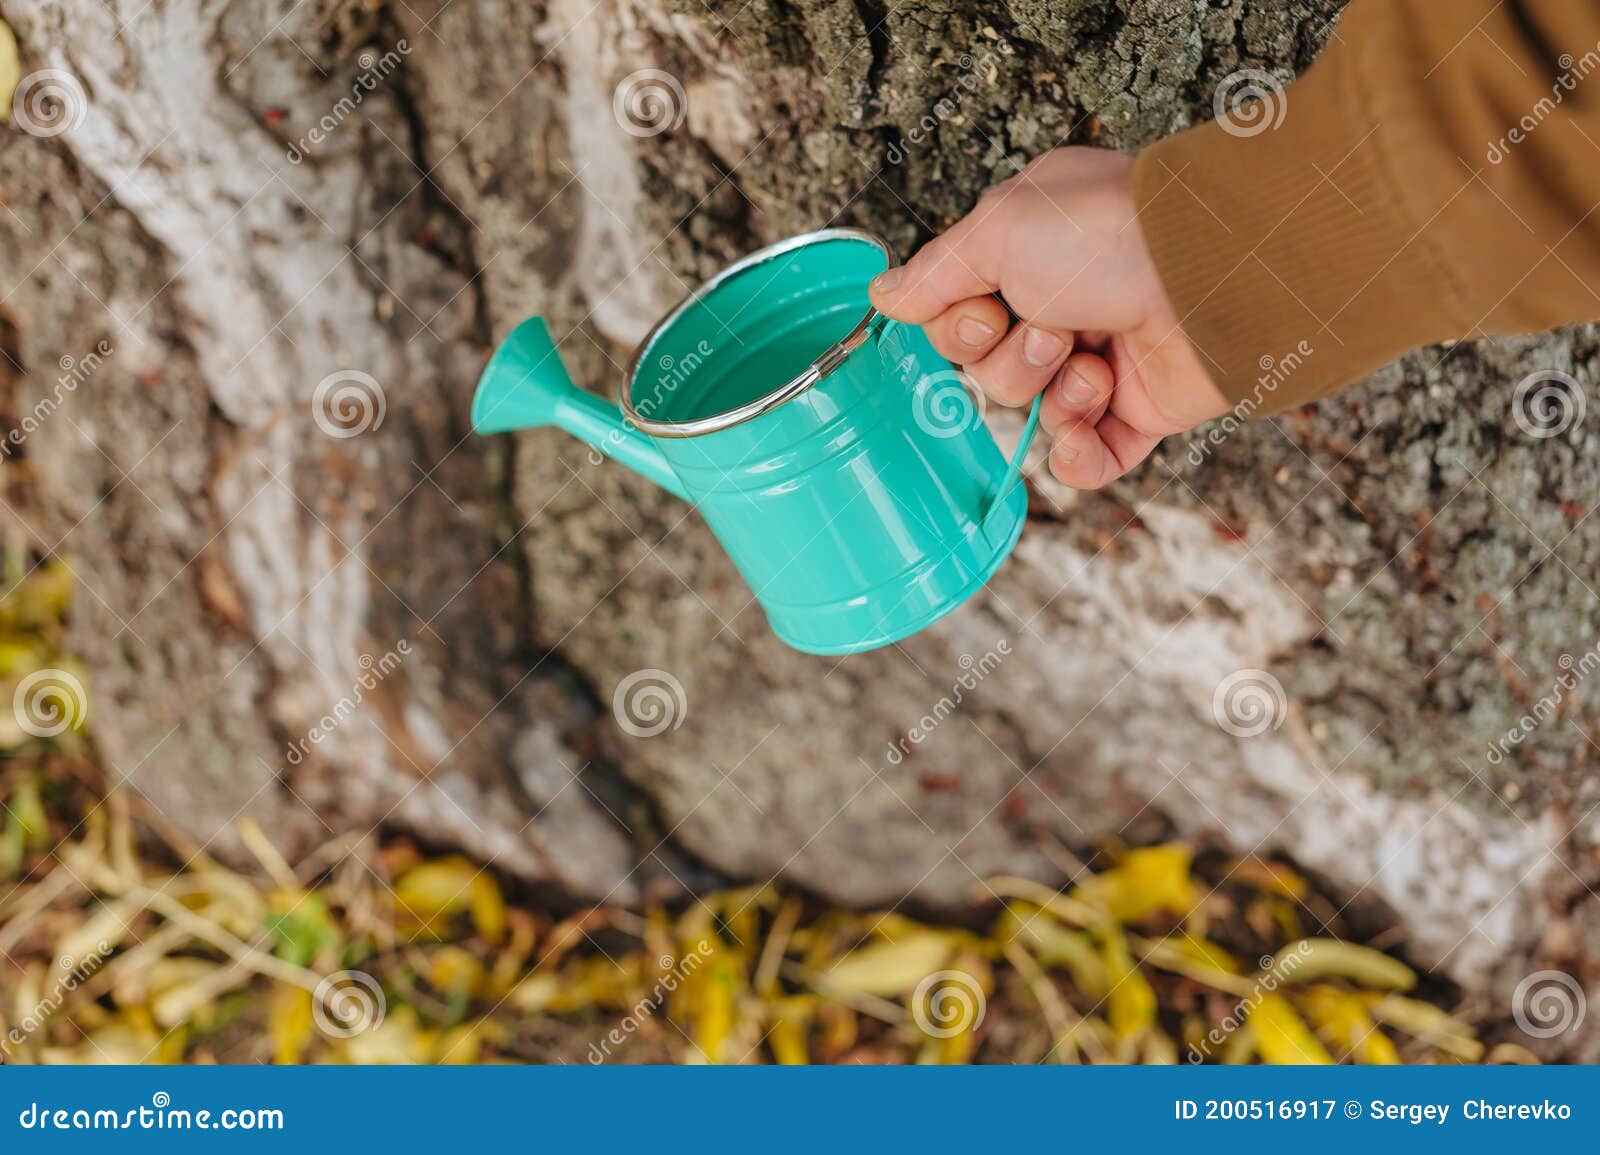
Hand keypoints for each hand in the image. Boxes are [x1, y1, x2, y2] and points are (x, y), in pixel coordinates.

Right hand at [868, 147, 1230, 488]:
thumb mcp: (999, 230)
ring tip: (1096, 360)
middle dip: (1013, 358)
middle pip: (988, 368)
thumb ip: (936, 272)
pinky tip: (1086, 433)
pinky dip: (1080, 456)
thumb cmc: (1111, 235)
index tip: (989, 306)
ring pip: (1034, 411)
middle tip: (1056, 324)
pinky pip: (1087, 459)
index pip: (958, 314)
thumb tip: (883, 296)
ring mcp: (1102, 358)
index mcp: (1028, 250)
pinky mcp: (1141, 410)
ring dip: (1056, 391)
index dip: (961, 326)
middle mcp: (1062, 302)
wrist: (1216, 277)